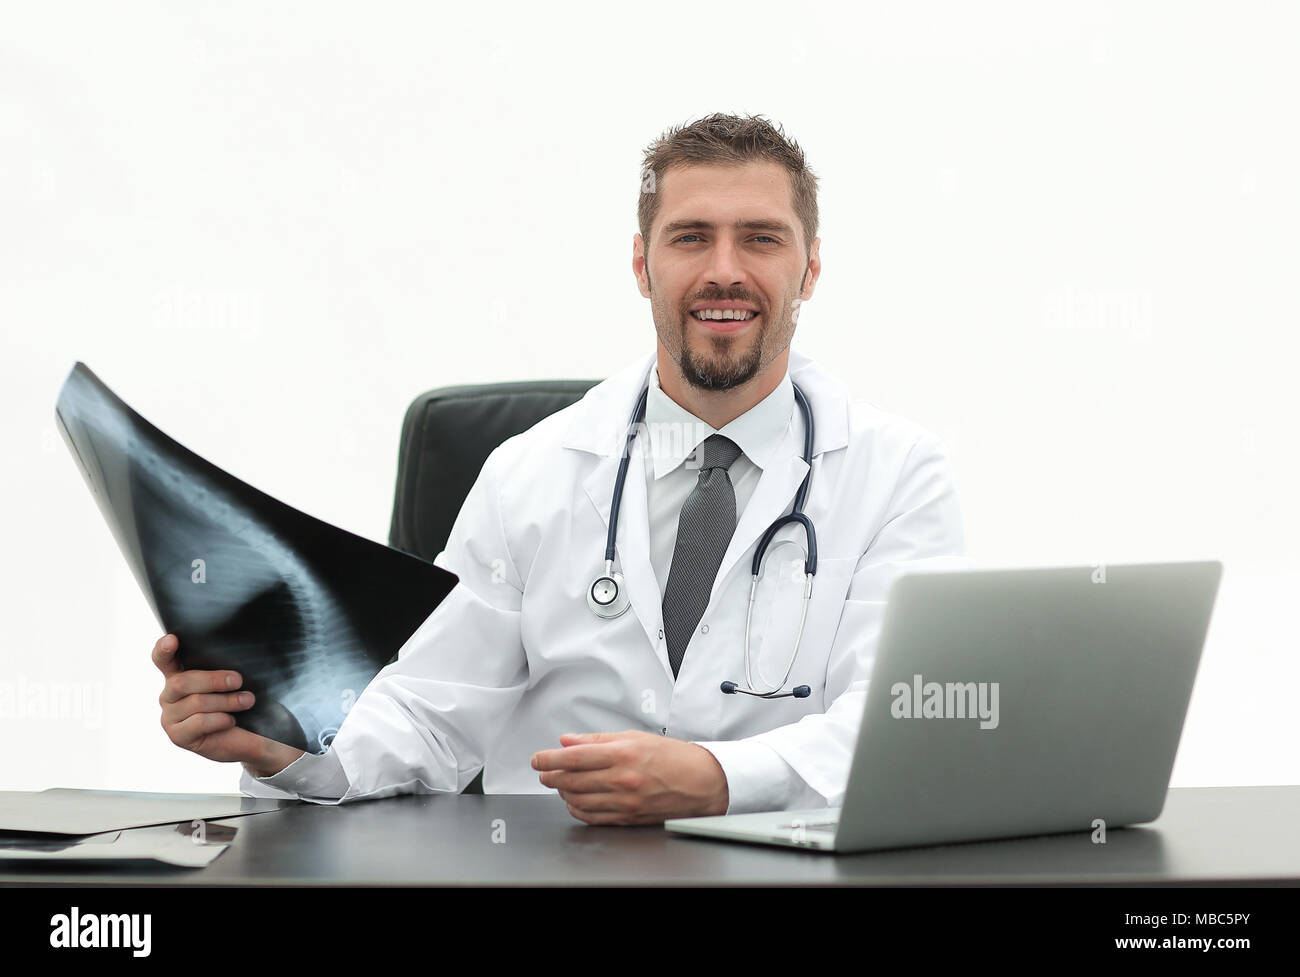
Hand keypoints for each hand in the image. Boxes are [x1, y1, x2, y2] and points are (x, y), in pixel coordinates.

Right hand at [152, 634, 303, 777]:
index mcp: (179, 675)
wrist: (249, 737)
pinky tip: (232, 720)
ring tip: (247, 701)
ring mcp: (170, 716)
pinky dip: (220, 719)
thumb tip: (238, 651)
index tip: (172, 639)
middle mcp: (170, 695)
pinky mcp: (178, 736)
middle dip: (213, 680)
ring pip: (196, 702)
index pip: (163, 659)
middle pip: (181, 682)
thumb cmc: (240, 703)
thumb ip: (225, 667)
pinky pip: (199, 722)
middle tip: (238, 680)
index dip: (163, 649)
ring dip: (226, 701)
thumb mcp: (234, 683)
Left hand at [531, 730, 728, 824]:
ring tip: (559, 784)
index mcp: (623, 754)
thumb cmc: (673, 757)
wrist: (703, 781)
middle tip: (544, 772)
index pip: (574, 757)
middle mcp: (623, 779)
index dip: (549, 759)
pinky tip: (574, 801)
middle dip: (551, 777)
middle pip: (572, 781)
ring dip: (562, 793)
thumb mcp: (635, 737)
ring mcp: (625, 802)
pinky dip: (577, 810)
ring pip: (579, 801)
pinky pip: (593, 818)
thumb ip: (598, 740)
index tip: (537, 759)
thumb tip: (568, 740)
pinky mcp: (628, 818)